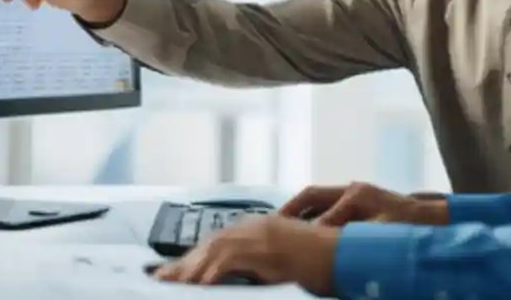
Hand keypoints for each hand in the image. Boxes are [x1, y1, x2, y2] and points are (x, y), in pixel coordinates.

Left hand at [150, 215, 339, 295]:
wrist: (349, 255)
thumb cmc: (324, 262)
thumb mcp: (285, 262)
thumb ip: (260, 264)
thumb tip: (234, 276)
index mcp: (262, 226)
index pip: (218, 242)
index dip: (194, 258)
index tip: (173, 272)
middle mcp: (258, 226)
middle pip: (211, 244)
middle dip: (185, 263)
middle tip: (161, 279)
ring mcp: (263, 234)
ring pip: (215, 250)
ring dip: (191, 268)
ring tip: (171, 284)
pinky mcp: (269, 247)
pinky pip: (233, 259)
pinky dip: (214, 271)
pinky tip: (200, 283)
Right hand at [279, 182, 448, 226]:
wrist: (433, 220)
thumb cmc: (408, 227)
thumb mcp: (378, 233)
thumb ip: (348, 236)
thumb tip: (321, 237)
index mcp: (356, 194)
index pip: (321, 212)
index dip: (307, 229)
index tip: (289, 239)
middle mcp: (352, 190)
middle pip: (312, 195)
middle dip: (292, 210)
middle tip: (272, 225)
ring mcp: (356, 193)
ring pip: (319, 200)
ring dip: (302, 213)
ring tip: (283, 228)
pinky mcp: (360, 201)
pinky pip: (329, 206)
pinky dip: (315, 216)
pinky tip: (308, 231)